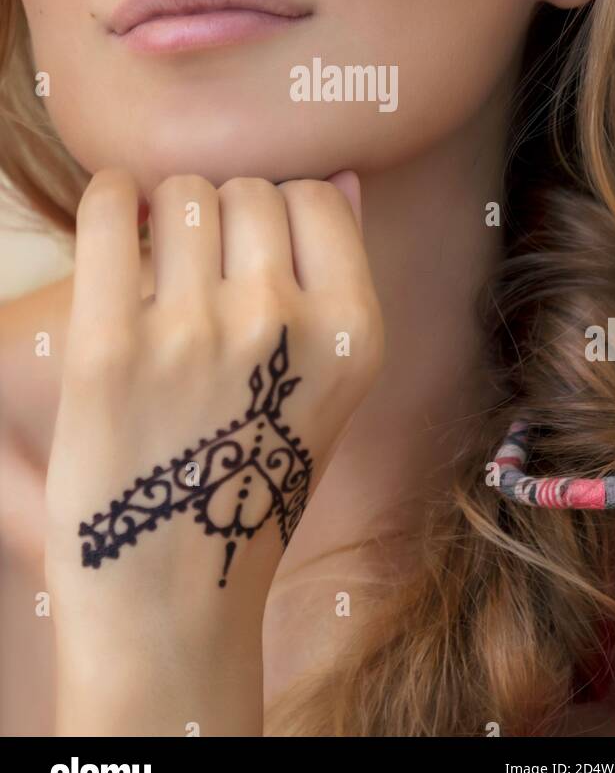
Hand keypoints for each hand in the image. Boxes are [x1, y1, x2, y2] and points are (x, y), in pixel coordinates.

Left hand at [44, 168, 383, 725]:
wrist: (173, 597)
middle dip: (221, 214)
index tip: (250, 245)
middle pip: (247, 190)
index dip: (280, 210)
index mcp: (349, 335)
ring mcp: (193, 334)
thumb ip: (341, 277)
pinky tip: (111, 217)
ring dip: (164, 212)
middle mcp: (279, 326)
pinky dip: (106, 198)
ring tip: (154, 262)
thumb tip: (348, 176)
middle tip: (198, 265)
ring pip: (182, 194)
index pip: (317, 196)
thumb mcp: (332, 391)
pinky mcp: (108, 348)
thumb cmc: (251, 482)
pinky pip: (107, 211)